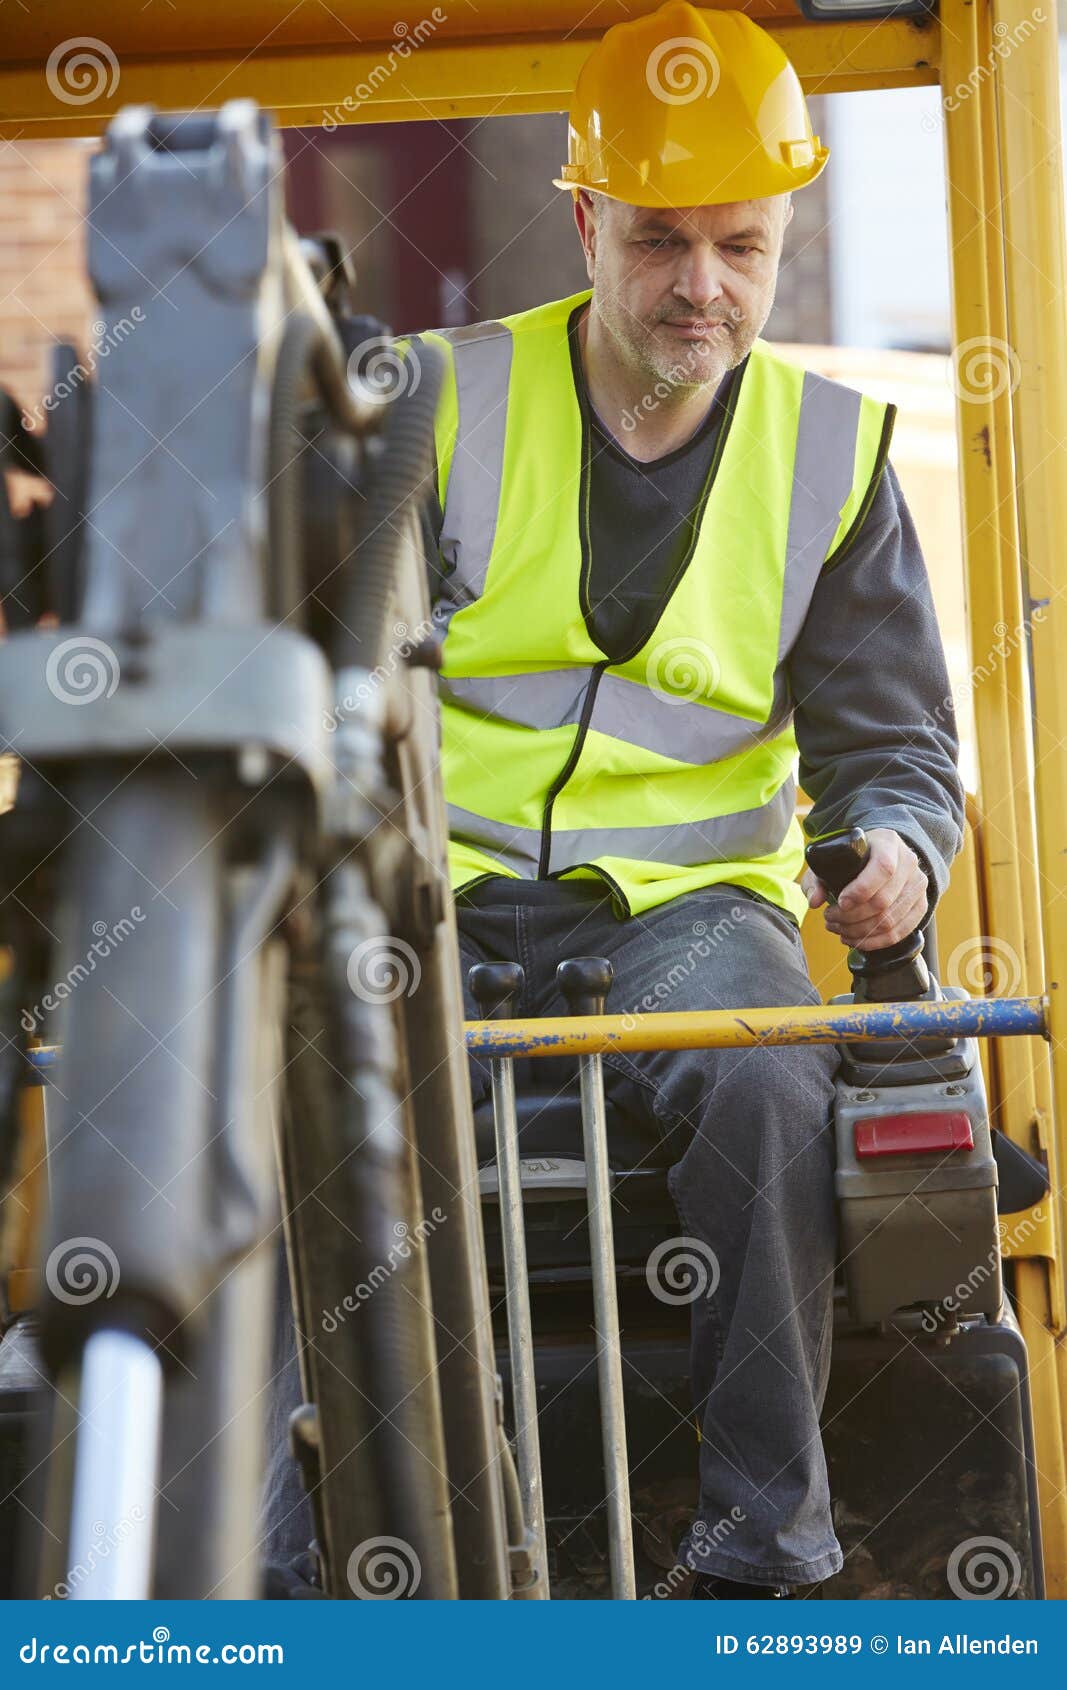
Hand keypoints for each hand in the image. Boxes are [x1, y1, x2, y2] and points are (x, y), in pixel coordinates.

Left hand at [801, 828, 928, 950]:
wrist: (881, 855)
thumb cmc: (853, 858)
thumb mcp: (831, 860)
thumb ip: (817, 879)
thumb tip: (814, 901)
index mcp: (887, 843)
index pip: (883, 868)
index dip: (861, 890)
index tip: (840, 902)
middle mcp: (908, 861)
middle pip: (884, 900)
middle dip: (851, 917)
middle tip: (830, 919)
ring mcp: (918, 884)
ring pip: (890, 920)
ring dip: (859, 932)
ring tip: (839, 929)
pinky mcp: (921, 904)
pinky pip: (900, 932)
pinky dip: (875, 942)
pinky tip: (856, 940)